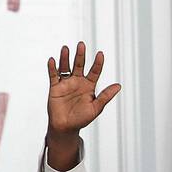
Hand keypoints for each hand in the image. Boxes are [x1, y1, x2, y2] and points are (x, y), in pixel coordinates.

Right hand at [45, 42, 119, 169]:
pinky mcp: (55, 87)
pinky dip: (52, 68)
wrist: (66, 127)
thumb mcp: (96, 107)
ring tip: (66, 48)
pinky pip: (53, 75)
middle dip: (80, 55)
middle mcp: (78, 82)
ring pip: (66, 67)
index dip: (98, 63)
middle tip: (82, 44)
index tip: (101, 54)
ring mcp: (66, 83)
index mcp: (89, 86)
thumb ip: (106, 96)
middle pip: (79, 65)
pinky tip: (53, 60)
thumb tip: (119, 86)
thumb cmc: (82, 118)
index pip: (94, 72)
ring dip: (65, 58)